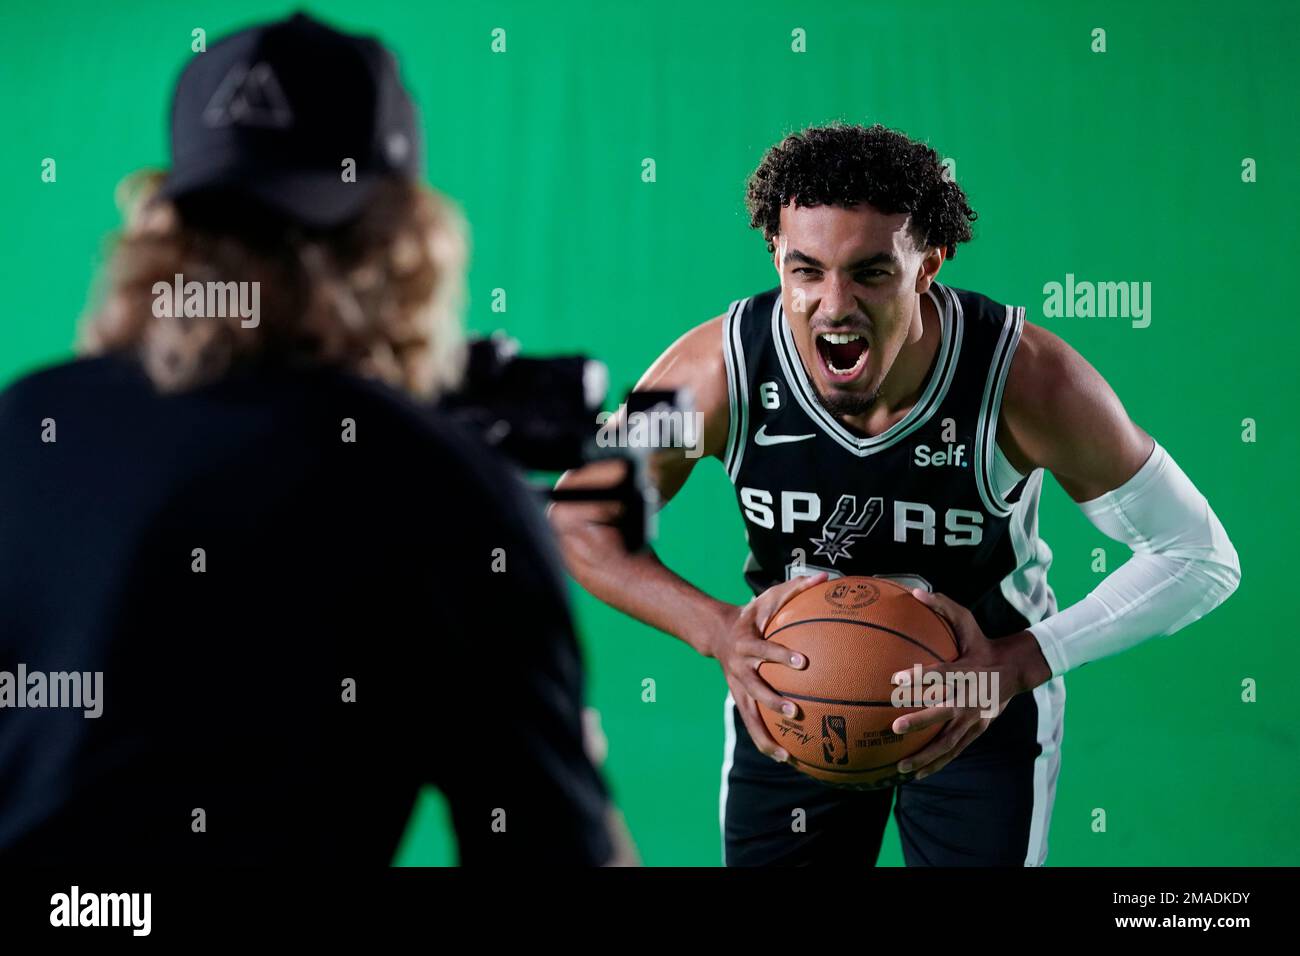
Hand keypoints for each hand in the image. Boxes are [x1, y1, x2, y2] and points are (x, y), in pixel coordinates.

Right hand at [704, 572, 828, 761]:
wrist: (717, 632)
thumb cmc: (753, 614)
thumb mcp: (770, 597)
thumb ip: (796, 588)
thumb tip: (826, 578)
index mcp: (747, 642)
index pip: (764, 649)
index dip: (781, 655)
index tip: (803, 662)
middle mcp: (740, 668)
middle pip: (754, 688)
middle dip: (772, 701)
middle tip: (795, 711)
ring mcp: (738, 688)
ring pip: (750, 716)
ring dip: (766, 735)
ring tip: (787, 755)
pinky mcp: (739, 700)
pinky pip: (753, 725)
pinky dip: (767, 742)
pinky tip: (787, 759)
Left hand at [888, 589, 1046, 780]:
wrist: (1015, 669)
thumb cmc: (981, 642)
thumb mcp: (966, 620)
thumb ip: (941, 606)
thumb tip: (915, 592)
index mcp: (967, 671)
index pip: (942, 673)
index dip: (920, 676)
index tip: (895, 679)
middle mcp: (971, 697)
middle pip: (944, 712)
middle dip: (920, 720)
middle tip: (895, 727)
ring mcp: (975, 718)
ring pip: (949, 741)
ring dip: (926, 755)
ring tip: (902, 767)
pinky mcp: (977, 730)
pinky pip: (955, 750)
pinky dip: (937, 763)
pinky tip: (917, 775)